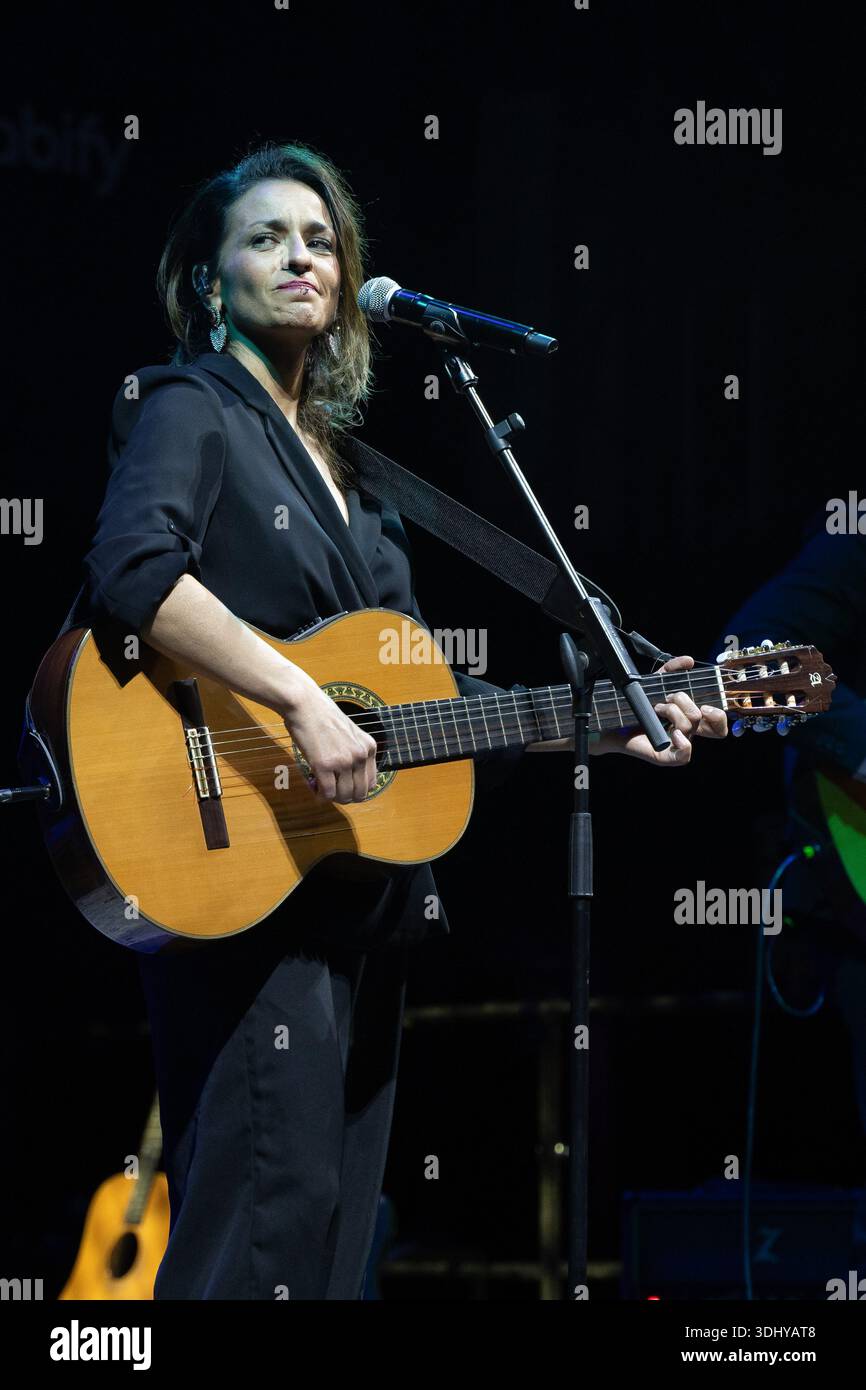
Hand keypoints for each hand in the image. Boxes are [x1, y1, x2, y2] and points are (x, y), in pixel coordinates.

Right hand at [282, 675, 378, 802]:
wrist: (304, 704)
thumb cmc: (322, 716)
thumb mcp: (350, 734)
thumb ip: (355, 753)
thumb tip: (350, 780)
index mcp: (369, 747)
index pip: (372, 783)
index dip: (356, 789)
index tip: (342, 785)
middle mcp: (360, 755)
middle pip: (359, 794)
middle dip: (344, 797)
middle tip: (330, 790)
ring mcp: (343, 761)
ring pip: (343, 796)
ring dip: (331, 797)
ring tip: (320, 786)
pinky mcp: (324, 765)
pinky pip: (327, 793)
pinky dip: (320, 794)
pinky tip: (313, 784)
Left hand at [597, 654, 727, 765]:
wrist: (613, 722)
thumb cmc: (636, 706)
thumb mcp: (655, 683)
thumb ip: (672, 669)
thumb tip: (689, 660)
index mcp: (688, 718)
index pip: (717, 723)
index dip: (718, 716)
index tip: (705, 705)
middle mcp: (686, 732)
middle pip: (702, 719)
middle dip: (684, 702)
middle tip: (666, 698)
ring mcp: (677, 745)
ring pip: (689, 727)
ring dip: (672, 711)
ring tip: (656, 708)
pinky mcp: (666, 756)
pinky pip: (685, 755)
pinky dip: (683, 744)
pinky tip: (673, 733)